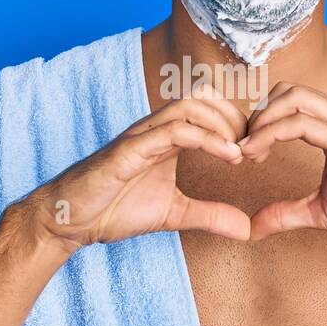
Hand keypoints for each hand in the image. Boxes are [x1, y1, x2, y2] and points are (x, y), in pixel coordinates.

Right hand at [27, 85, 250, 250]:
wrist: (69, 219)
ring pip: (191, 105)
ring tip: (243, 153)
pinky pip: (175, 131)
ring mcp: (142, 134)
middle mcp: (155, 127)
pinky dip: (208, 140)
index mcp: (166, 136)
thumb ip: (209, 215)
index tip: (258, 154)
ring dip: (224, 125)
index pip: (209, 108)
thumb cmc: (113, 208)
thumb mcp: (174, 213)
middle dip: (236, 118)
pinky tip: (229, 158)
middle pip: (205, 96)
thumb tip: (246, 229)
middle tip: (255, 151)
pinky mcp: (130, 149)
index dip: (238, 124)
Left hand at [238, 82, 326, 247]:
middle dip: (257, 115)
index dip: (262, 122)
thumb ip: (288, 213)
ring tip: (247, 151)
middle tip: (244, 150)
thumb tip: (254, 227)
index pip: (291, 102)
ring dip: (260, 121)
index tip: (247, 154)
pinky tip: (256, 154)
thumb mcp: (323, 212)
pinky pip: (301, 123)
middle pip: (287, 90)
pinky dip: (270, 134)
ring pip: (292, 97)